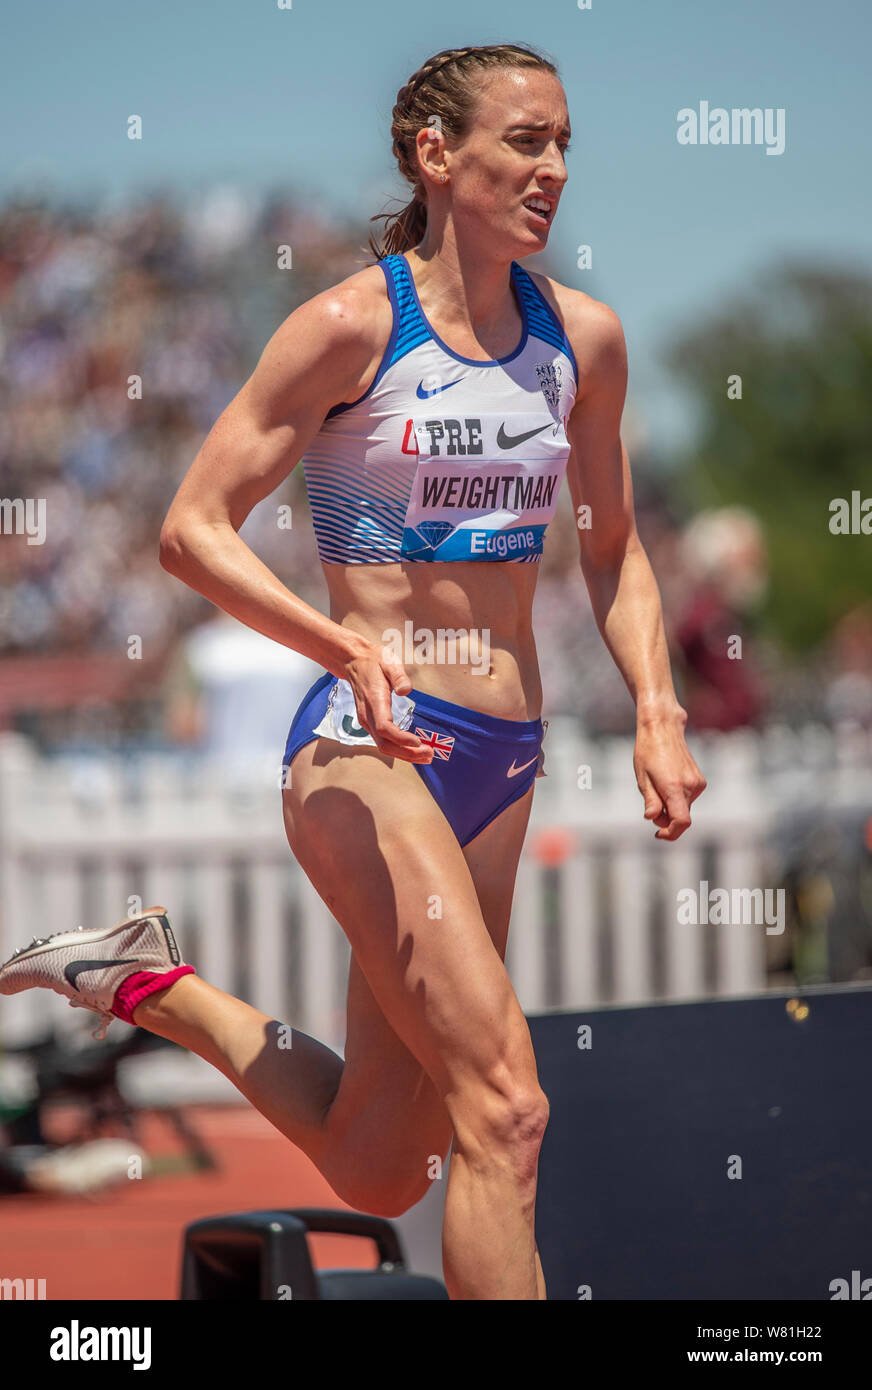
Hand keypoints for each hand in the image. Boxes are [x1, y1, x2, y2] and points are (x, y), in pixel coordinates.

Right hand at [342, 645, 433, 764]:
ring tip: (426, 756)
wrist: (354, 662)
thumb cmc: (374, 661)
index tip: (418, 742)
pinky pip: (383, 741)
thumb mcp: (388, 660)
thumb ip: (398, 675)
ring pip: (383, 746)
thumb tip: (405, 690)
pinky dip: (399, 749)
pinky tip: (413, 750)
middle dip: (407, 752)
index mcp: (374, 700)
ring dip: (404, 754)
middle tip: (429, 753)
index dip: (401, 739)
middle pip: (385, 743)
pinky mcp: (370, 723)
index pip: (384, 727)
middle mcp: (368, 714)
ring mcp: (367, 721)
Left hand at [634, 705, 705, 840]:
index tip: (659, 834)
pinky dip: (677, 799)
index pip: (681, 821)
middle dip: (666, 819)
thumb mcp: (642, 778)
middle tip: (650, 805)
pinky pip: (688, 798)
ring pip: (684, 808)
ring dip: (670, 807)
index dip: (671, 833)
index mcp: (674, 787)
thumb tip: (652, 818)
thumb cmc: (647, 752)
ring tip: (656, 786)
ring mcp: (698, 784)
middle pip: (681, 817)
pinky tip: (666, 782)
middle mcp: (690, 786)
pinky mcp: (700, 781)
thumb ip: (650, 801)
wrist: (663, 729)